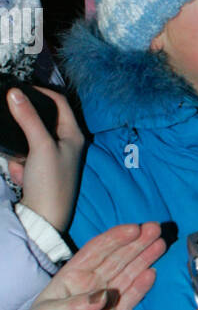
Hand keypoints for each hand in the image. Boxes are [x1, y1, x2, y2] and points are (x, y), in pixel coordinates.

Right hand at [6, 87, 84, 232]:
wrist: (43, 219)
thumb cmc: (51, 183)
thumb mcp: (40, 146)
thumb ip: (28, 118)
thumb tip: (15, 92)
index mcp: (73, 135)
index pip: (59, 102)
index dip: (40, 92)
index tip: (20, 90)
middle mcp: (65, 144)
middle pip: (41, 121)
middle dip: (24, 126)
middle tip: (12, 124)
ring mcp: (52, 158)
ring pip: (28, 141)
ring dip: (20, 150)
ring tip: (21, 163)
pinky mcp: (39, 171)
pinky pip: (23, 158)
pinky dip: (18, 165)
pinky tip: (21, 175)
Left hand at [6, 222, 164, 309]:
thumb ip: (75, 305)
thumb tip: (105, 297)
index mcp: (72, 276)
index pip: (96, 251)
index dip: (115, 238)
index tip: (134, 229)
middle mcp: (91, 284)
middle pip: (118, 259)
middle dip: (136, 243)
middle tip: (156, 229)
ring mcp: (105, 301)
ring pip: (128, 274)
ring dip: (144, 259)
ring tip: (160, 244)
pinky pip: (131, 300)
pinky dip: (142, 287)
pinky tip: (152, 274)